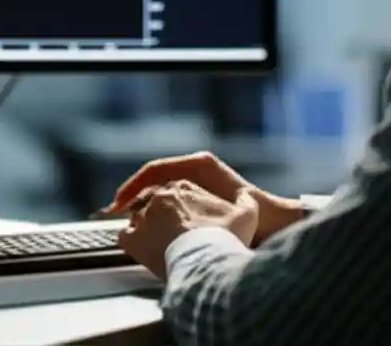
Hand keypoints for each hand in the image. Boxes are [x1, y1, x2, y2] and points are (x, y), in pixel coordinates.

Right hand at [103, 151, 305, 243]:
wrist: (275, 221)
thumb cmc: (255, 213)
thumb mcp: (229, 203)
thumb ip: (197, 202)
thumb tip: (163, 206)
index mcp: (200, 164)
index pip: (155, 169)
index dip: (133, 186)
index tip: (119, 203)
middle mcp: (195, 169)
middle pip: (153, 179)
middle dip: (132, 195)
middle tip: (115, 213)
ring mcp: (194, 181)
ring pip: (157, 189)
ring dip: (140, 204)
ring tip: (125, 221)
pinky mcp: (195, 195)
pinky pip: (166, 199)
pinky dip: (152, 210)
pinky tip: (144, 226)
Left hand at [117, 180, 258, 279]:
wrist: (207, 261)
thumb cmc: (226, 237)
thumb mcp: (246, 212)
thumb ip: (245, 200)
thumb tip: (247, 196)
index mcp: (183, 186)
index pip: (174, 191)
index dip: (180, 206)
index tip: (186, 219)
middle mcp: (159, 197)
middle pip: (155, 202)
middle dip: (162, 216)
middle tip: (172, 233)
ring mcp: (143, 217)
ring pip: (138, 218)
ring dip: (146, 228)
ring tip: (159, 244)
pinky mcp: (132, 239)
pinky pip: (125, 236)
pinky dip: (132, 242)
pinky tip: (142, 251)